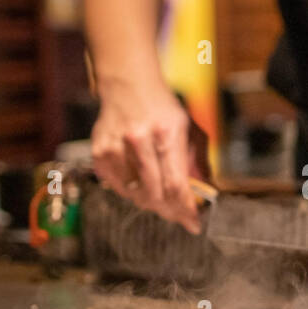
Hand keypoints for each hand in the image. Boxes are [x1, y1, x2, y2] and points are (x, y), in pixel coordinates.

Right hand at [90, 77, 201, 232]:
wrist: (129, 84)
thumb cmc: (163, 108)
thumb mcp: (190, 128)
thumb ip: (199, 161)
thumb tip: (207, 193)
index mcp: (167, 133)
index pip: (176, 184)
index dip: (186, 210)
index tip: (194, 224)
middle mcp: (139, 140)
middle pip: (155, 194)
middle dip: (170, 211)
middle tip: (179, 216)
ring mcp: (116, 146)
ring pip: (135, 194)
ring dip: (150, 203)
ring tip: (160, 199)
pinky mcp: (100, 151)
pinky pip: (117, 186)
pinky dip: (131, 192)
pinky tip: (140, 185)